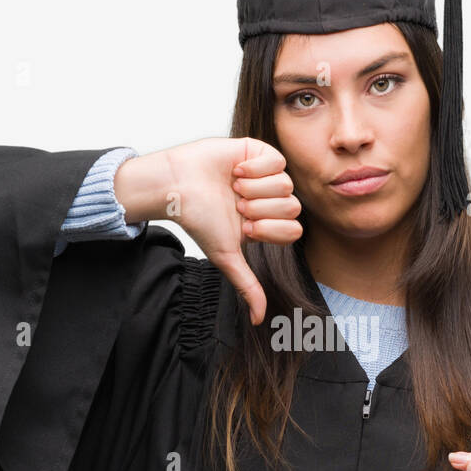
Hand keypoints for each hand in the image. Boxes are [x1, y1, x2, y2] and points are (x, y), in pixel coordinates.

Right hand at [162, 137, 302, 325]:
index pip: (294, 230)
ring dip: (254, 188)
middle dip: (260, 209)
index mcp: (266, 223)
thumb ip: (247, 285)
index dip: (269, 229)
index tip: (245, 226)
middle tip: (236, 205)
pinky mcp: (259, 151)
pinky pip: (278, 160)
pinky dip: (254, 167)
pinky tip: (235, 170)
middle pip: (292, 207)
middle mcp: (269, 200)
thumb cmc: (198, 219)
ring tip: (233, 187)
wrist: (177, 185)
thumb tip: (258, 319)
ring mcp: (266, 175)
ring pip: (286, 184)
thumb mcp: (227, 256)